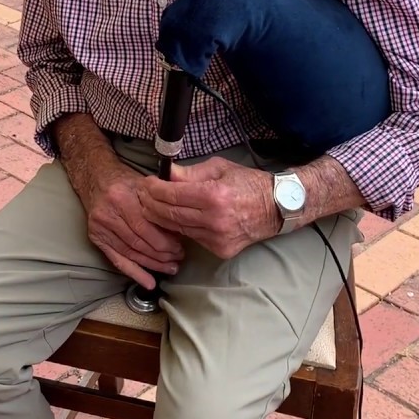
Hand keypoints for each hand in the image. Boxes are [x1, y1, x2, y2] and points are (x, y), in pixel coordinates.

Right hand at [79, 162, 185, 289]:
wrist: (96, 178)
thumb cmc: (126, 181)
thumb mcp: (144, 184)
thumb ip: (160, 202)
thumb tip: (181, 226)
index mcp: (122, 198)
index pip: (146, 227)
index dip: (165, 241)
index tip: (181, 247)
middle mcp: (109, 214)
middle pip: (139, 242)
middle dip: (162, 255)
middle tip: (178, 259)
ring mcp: (100, 227)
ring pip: (131, 253)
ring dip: (153, 264)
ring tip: (170, 269)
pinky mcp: (96, 237)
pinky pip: (117, 260)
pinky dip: (135, 272)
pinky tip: (149, 282)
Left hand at [138, 156, 282, 259]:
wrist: (276, 208)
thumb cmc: (248, 183)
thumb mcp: (219, 168)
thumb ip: (190, 173)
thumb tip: (166, 173)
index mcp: (214, 196)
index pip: (172, 195)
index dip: (154, 189)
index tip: (146, 183)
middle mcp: (214, 220)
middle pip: (170, 214)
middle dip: (151, 204)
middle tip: (142, 195)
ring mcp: (217, 238)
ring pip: (178, 229)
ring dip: (161, 217)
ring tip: (151, 206)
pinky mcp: (220, 250)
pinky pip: (192, 238)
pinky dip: (180, 228)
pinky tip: (173, 218)